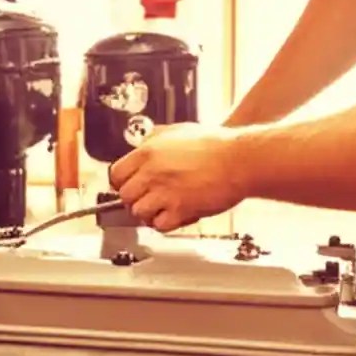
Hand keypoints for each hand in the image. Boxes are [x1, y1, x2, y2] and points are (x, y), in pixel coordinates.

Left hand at [108, 123, 245, 231]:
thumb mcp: (179, 130)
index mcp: (148, 152)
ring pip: (139, 212)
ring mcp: (165, 192)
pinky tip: (175, 214)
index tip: (129, 186)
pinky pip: (159, 225)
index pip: (115, 174)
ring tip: (163, 208)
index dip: (121, 183)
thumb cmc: (216, 145)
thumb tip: (142, 142)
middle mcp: (152, 172)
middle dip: (135, 200)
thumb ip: (156, 138)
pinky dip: (165, 223)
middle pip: (125, 196)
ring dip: (149, 213)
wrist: (239, 160)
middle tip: (148, 199)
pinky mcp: (180, 210)